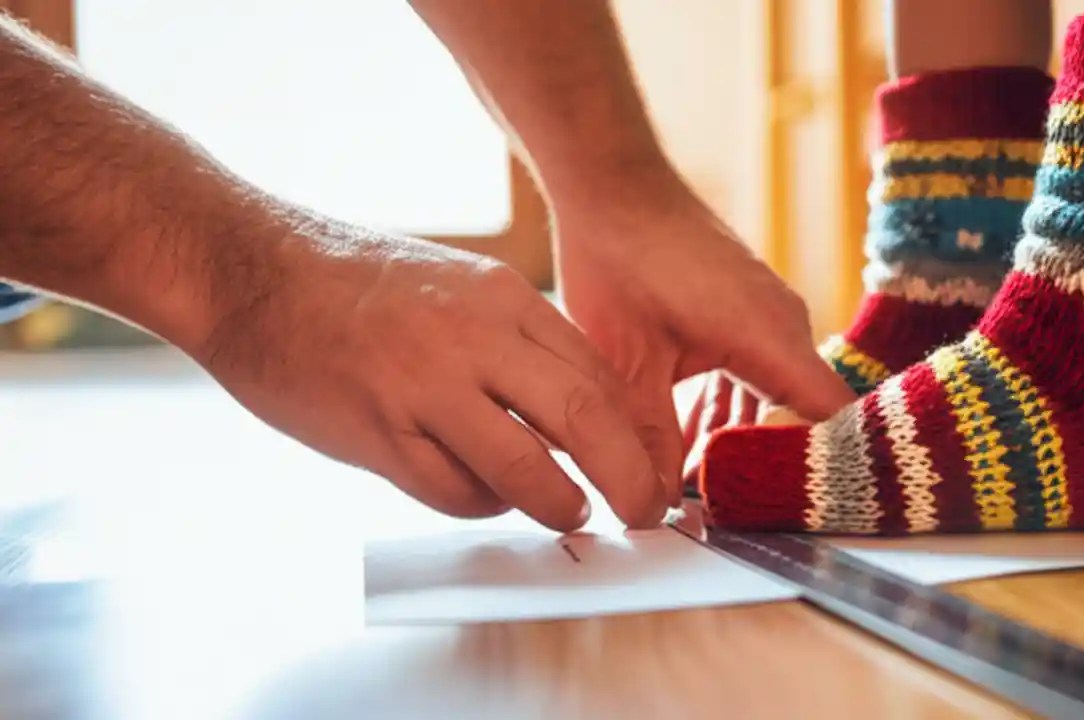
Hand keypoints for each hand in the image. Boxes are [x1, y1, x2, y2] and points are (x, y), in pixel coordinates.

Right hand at [186, 214, 668, 530]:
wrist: (251, 270)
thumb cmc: (356, 284)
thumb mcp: (457, 288)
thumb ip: (515, 344)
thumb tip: (574, 412)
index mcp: (501, 298)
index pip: (597, 374)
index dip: (634, 433)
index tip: (647, 468)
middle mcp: (473, 337)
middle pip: (583, 418)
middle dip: (627, 479)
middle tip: (645, 512)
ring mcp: (424, 386)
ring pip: (522, 467)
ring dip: (557, 503)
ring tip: (570, 515)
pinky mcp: (377, 430)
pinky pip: (451, 490)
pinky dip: (478, 504)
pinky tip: (477, 495)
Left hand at [553, 171, 855, 500]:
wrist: (609, 182)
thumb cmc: (619, 256)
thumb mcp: (626, 364)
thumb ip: (649, 438)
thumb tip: (655, 507)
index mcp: (770, 337)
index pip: (832, 422)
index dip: (823, 474)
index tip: (792, 516)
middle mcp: (784, 325)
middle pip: (805, 416)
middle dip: (771, 468)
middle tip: (733, 515)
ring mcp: (768, 316)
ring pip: (775, 398)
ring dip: (742, 441)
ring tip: (701, 489)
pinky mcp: (744, 311)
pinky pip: (755, 374)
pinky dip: (729, 410)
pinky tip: (689, 441)